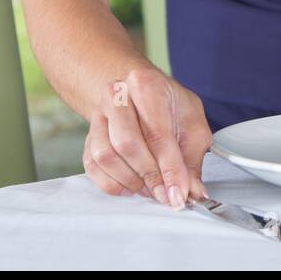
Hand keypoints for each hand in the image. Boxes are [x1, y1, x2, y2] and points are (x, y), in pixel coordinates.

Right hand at [82, 62, 211, 207]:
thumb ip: (191, 160)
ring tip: (151, 187)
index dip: (169, 169)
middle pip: (126, 144)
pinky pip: (93, 168)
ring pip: (105, 157)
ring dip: (130, 180)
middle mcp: (115, 96)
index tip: (178, 194)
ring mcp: (97, 116)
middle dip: (148, 175)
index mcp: (145, 85)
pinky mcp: (88, 138)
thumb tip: (192, 192)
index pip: (157, 133)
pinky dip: (114, 184)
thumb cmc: (170, 108)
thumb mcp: (192, 126)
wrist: (141, 96)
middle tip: (165, 193)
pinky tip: (133, 185)